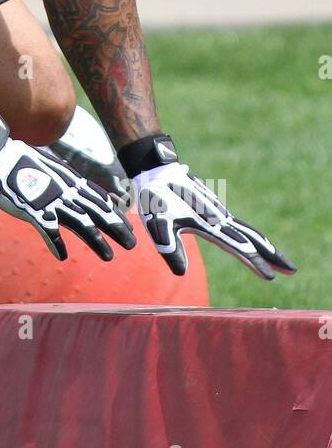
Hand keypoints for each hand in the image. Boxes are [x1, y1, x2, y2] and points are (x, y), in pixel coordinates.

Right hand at [0, 112, 135, 260]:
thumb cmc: (20, 160)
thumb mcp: (49, 167)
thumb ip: (62, 179)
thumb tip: (72, 186)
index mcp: (69, 180)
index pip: (98, 198)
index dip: (114, 213)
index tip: (127, 226)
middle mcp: (65, 191)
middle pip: (97, 212)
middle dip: (116, 229)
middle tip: (132, 244)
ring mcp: (50, 201)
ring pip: (81, 224)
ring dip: (96, 241)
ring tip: (108, 256)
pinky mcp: (33, 210)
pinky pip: (49, 231)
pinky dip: (57, 244)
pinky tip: (63, 256)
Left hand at [133, 161, 296, 279]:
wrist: (156, 169)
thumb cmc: (154, 197)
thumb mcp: (156, 224)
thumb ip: (169, 246)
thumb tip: (181, 272)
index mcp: (208, 223)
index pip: (237, 247)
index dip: (254, 263)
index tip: (270, 277)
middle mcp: (218, 217)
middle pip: (252, 238)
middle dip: (272, 255)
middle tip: (292, 270)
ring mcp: (217, 211)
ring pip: (248, 230)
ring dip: (265, 245)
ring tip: (279, 260)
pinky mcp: (213, 208)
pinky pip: (239, 225)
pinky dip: (252, 236)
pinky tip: (254, 242)